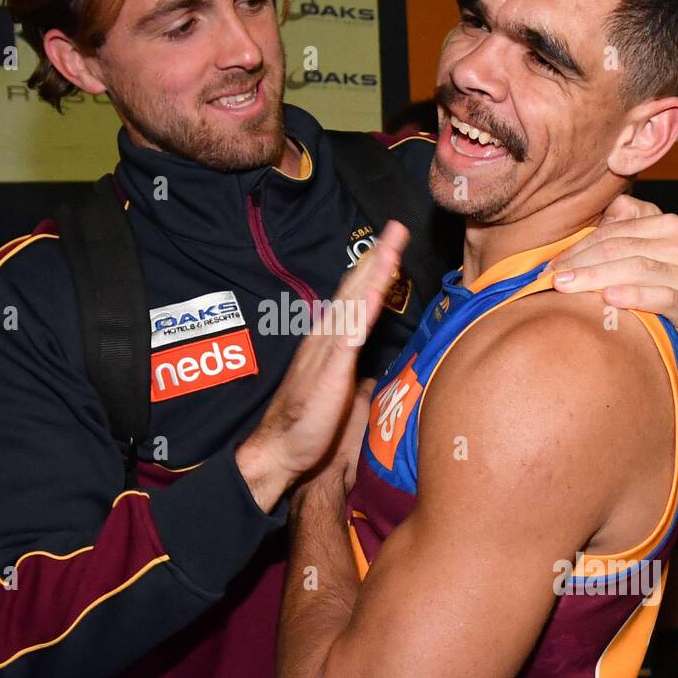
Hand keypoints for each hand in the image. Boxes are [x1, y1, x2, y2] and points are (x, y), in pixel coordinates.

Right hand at [237, 222, 408, 509]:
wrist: (281, 450)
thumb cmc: (309, 428)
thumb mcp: (341, 397)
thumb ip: (356, 381)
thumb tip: (372, 376)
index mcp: (329, 343)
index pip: (353, 299)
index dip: (371, 272)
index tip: (389, 246)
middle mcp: (326, 338)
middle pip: (353, 289)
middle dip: (376, 257)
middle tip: (395, 228)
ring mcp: (327, 350)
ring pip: (354, 303)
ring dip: (373, 272)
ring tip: (391, 244)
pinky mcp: (331, 368)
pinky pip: (351, 332)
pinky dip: (364, 307)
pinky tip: (377, 290)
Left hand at [548, 195, 677, 349]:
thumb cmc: (667, 277)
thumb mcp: (649, 245)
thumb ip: (624, 225)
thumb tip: (597, 211)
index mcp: (663, 224)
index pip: (610, 233)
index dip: (576, 248)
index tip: (549, 266)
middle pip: (619, 250)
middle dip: (580, 263)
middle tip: (550, 279)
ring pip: (636, 270)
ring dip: (596, 277)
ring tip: (567, 287)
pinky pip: (662, 298)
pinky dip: (634, 297)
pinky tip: (609, 298)